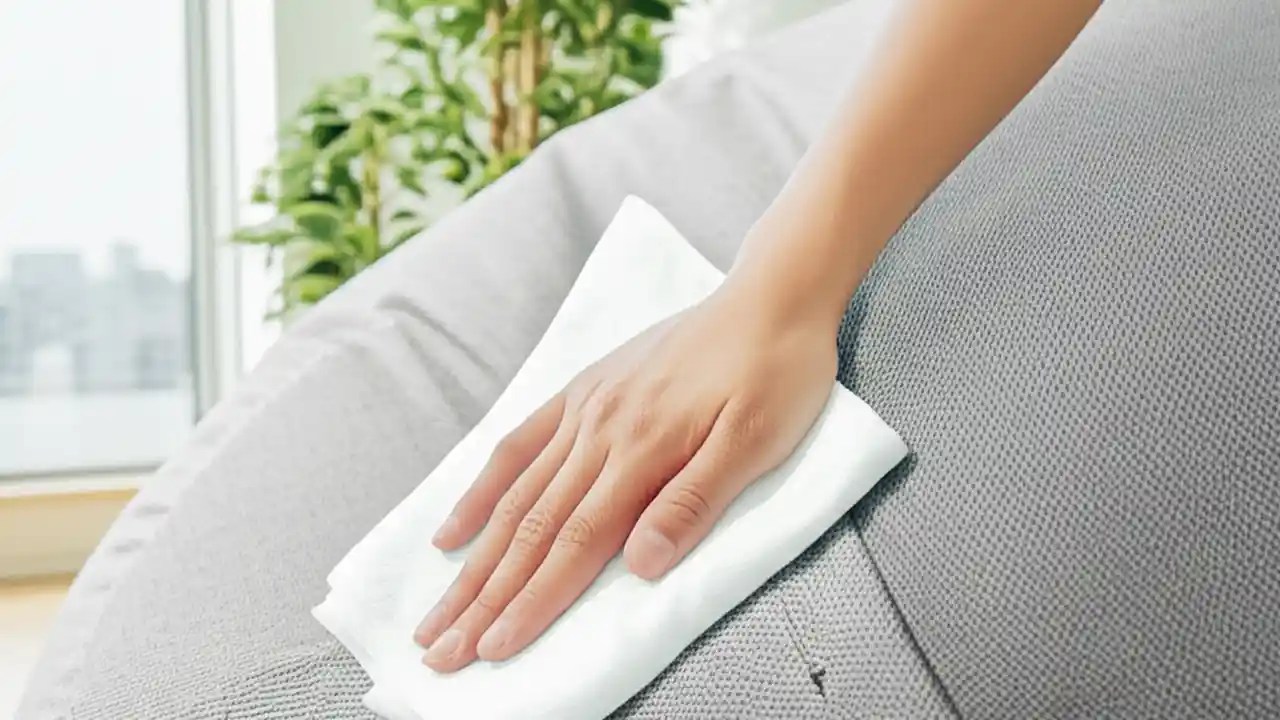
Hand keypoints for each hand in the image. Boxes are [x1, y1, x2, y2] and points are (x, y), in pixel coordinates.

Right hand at [413, 277, 837, 671]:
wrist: (769, 298)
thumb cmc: (777, 375)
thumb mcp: (757, 441)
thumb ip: (693, 501)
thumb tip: (640, 566)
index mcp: (643, 449)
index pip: (576, 543)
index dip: (533, 601)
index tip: (493, 648)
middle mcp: (600, 431)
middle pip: (531, 529)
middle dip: (484, 597)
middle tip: (440, 651)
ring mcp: (585, 409)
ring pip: (516, 498)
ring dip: (474, 561)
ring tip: (435, 612)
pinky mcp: (583, 391)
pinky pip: (518, 445)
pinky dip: (482, 491)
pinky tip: (453, 531)